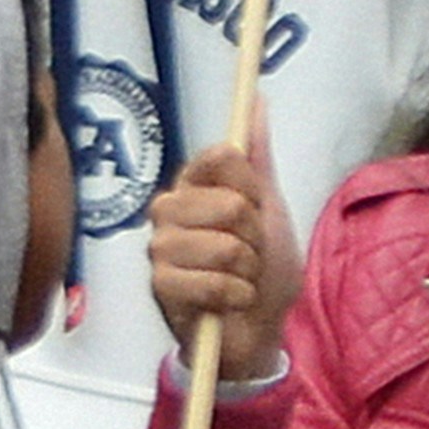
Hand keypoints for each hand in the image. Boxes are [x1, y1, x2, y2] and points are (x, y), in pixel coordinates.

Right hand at [135, 115, 289, 388]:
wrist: (258, 326)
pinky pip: (209, 281)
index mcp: (193, 187)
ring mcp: (160, 249)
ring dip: (247, 269)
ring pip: (222, 244)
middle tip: (249, 251)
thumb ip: (258, 158)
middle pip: (227, 201)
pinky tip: (229, 300)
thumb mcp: (269, 208)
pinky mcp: (159, 286)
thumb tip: (258, 101)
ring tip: (239, 278)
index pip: (220, 156)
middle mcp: (168, 211)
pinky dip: (234, 294)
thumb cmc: (261, 266)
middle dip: (254, 233)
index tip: (254, 207)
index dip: (251, 186)